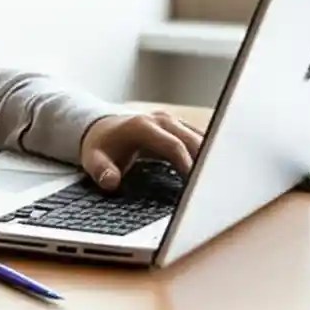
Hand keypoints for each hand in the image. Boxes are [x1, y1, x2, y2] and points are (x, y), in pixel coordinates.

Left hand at [79, 111, 203, 190]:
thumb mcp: (93, 159)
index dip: (187, 165)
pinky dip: (206, 155)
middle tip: (213, 189)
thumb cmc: (101, 146)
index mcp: (143, 126)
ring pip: (200, 139)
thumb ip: (101, 170)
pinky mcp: (178, 127)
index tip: (196, 186)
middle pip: (193, 141)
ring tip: (216, 184)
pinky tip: (211, 174)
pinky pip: (198, 140)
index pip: (174, 146)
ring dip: (209, 159)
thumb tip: (111, 181)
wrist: (102, 129)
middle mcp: (161, 120)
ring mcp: (172, 122)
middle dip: (205, 163)